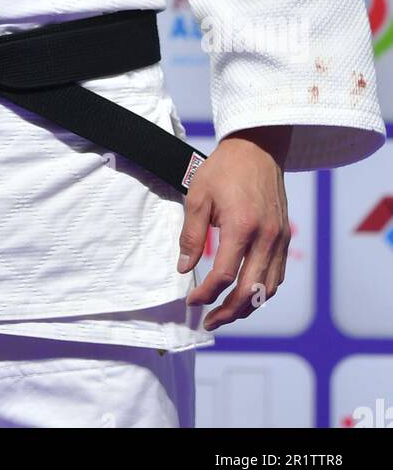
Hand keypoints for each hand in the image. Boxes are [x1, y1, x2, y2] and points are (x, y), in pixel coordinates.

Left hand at [178, 125, 291, 330]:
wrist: (257, 148)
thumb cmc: (224, 169)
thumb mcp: (198, 196)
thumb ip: (192, 235)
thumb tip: (184, 269)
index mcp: (241, 226)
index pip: (224, 275)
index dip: (206, 293)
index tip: (192, 300)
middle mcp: (266, 237)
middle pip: (250, 291)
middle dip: (228, 312)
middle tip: (209, 321)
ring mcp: (280, 239)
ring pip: (268, 288)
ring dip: (248, 307)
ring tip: (227, 315)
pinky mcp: (285, 237)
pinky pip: (277, 275)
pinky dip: (263, 291)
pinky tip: (247, 295)